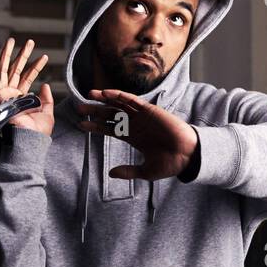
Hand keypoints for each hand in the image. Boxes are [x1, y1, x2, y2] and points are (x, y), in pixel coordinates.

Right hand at [0, 37, 53, 135]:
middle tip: (30, 42)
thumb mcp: (47, 113)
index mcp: (22, 99)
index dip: (36, 66)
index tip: (45, 57)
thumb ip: (47, 99)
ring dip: (7, 54)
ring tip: (12, 40)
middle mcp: (11, 95)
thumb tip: (45, 84)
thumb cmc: (36, 132)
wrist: (28, 140)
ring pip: (4, 69)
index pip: (28, 77)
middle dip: (22, 55)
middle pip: (16, 69)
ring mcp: (3, 94)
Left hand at [76, 89, 197, 180]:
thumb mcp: (145, 171)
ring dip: (104, 99)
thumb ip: (128, 172)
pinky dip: (119, 95)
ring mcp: (142, 116)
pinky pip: (132, 100)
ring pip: (119, 104)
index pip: (110, 129)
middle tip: (79, 108)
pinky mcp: (149, 110)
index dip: (95, 126)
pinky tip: (106, 93)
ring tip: (89, 95)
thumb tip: (111, 173)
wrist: (187, 156)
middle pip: (111, 115)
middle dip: (95, 111)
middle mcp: (135, 125)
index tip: (81, 125)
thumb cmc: (169, 164)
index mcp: (133, 137)